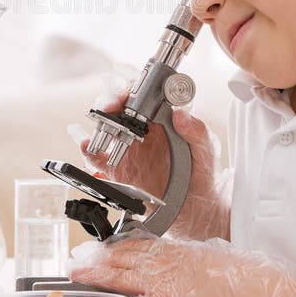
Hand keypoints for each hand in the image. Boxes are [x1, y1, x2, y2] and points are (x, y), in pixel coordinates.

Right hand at [68, 82, 230, 240]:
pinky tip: (88, 145)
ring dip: (100, 120)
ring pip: (106, 125)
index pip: (145, 94)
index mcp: (163, 118)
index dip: (135, 87)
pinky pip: (98, 157)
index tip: (131, 91)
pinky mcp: (119, 169)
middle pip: (120, 104)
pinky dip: (89, 150)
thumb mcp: (206, 151)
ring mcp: (128, 147)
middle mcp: (143, 129)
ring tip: (103, 123)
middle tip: (112, 105)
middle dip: (112, 99)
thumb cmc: (202, 174)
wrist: (195, 209)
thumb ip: (197, 132)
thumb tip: (182, 115)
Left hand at [68, 234, 295, 296]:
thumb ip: (176, 257)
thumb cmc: (230, 271)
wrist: (248, 285)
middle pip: (119, 259)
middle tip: (73, 261)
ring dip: (97, 277)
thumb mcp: (198, 255)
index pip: (131, 245)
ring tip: (77, 276)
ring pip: (120, 277)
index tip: (92, 248)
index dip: (108, 247)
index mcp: (169, 250)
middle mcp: (161, 262)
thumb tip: (162, 257)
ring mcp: (162, 283)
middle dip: (94, 261)